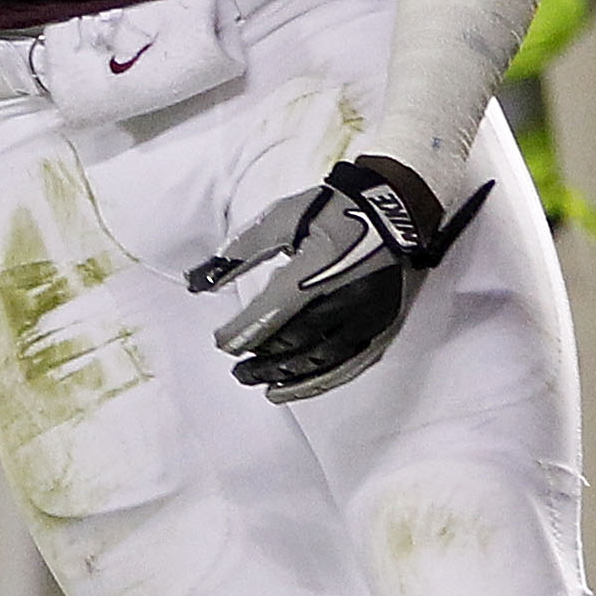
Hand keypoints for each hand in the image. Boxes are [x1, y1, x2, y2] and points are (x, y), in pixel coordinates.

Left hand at [188, 155, 490, 402]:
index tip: (222, 343)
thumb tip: (199, 281)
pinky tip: (302, 387)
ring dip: (290, 378)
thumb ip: (240, 251)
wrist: (397, 207)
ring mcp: (367, 316)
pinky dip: (323, 381)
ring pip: (322, 361)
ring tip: (266, 388)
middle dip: (262, 362)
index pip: (270, 314)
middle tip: (239, 372)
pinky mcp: (383, 326)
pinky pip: (351, 364)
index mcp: (314, 268)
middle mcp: (343, 298)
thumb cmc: (334, 210)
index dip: (242, 334)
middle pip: (295, 343)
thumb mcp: (282, 219)